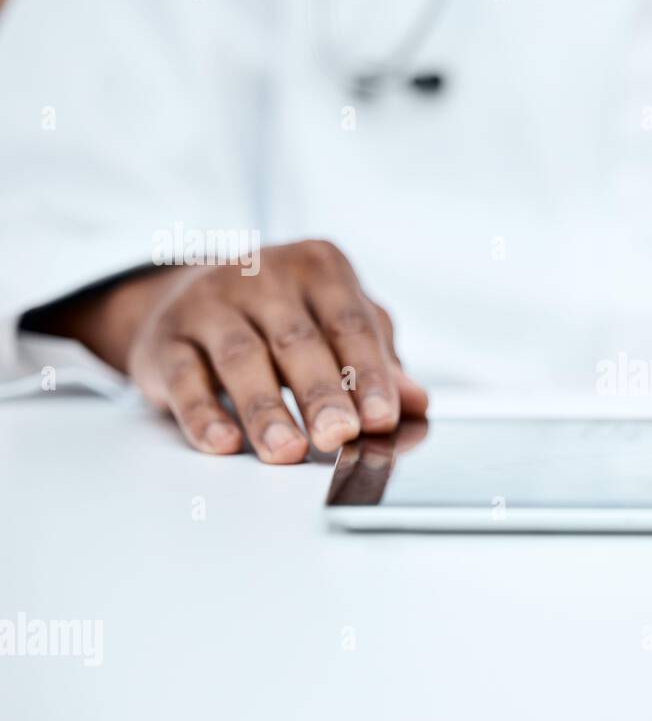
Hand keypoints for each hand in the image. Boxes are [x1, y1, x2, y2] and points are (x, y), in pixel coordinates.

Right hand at [40, 240, 426, 462]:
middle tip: (338, 436)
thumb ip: (378, 363)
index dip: (368, 374)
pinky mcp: (164, 339)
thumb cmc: (288, 318)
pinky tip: (223, 443)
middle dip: (321, 393)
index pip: (350, 324)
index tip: (382, 419)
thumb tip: (417, 403)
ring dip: (265, 409)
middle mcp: (262, 275)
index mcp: (319, 268)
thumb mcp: (340, 328)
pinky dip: (202, 413)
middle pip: (297, 341)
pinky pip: (182, 377)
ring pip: (240, 358)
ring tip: (286, 451)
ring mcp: (209, 302)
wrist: (192, 297)